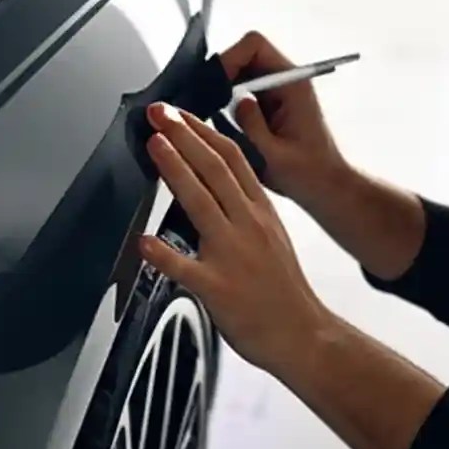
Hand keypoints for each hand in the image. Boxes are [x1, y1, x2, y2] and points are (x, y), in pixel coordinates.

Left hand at [137, 102, 332, 373]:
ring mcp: (232, 256)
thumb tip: (216, 182)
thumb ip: (243, 208)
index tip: (180, 112)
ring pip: (201, 204)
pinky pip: (185, 269)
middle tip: (159, 113)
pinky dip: (164, 255)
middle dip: (184, 136)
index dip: (202, 131)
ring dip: (175, 171)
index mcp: (259, 212)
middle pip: (214, 170)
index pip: (232, 158)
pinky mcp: (218, 289)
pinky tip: (144, 242)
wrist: (304, 336)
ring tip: (154, 146)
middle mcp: (247, 226)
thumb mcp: (270, 235)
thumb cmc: (282, 289)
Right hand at [219, 31, 347, 205]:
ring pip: (237, 71)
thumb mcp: (273, 155)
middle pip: (242, 55)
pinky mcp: (267, 104)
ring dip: (220, 90)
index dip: (229, 58)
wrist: (324, 187)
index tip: (213, 86)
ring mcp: (275, 91)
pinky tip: (220, 123)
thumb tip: (235, 100)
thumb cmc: (307, 175)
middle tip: (204, 102)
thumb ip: (252, 125)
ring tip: (209, 114)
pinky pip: (238, 89)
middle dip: (219, 76)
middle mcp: (284, 81)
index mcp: (292, 85)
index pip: (255, 46)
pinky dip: (224, 101)